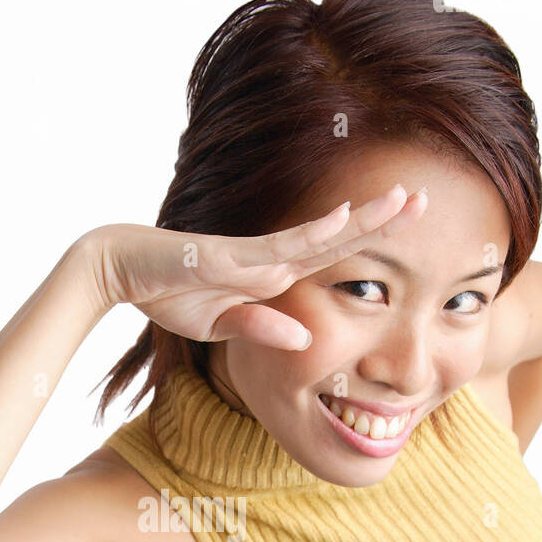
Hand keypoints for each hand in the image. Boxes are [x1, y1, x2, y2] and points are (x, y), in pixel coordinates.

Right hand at [85, 183, 427, 348]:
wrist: (116, 269)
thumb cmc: (166, 292)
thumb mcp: (221, 326)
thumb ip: (261, 329)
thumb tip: (305, 344)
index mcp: (270, 273)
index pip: (330, 256)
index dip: (368, 239)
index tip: (407, 226)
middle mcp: (267, 257)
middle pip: (335, 236)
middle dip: (380, 218)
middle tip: (424, 197)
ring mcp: (248, 254)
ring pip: (315, 235)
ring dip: (358, 218)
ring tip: (399, 200)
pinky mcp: (224, 256)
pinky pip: (272, 250)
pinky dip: (308, 236)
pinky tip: (340, 221)